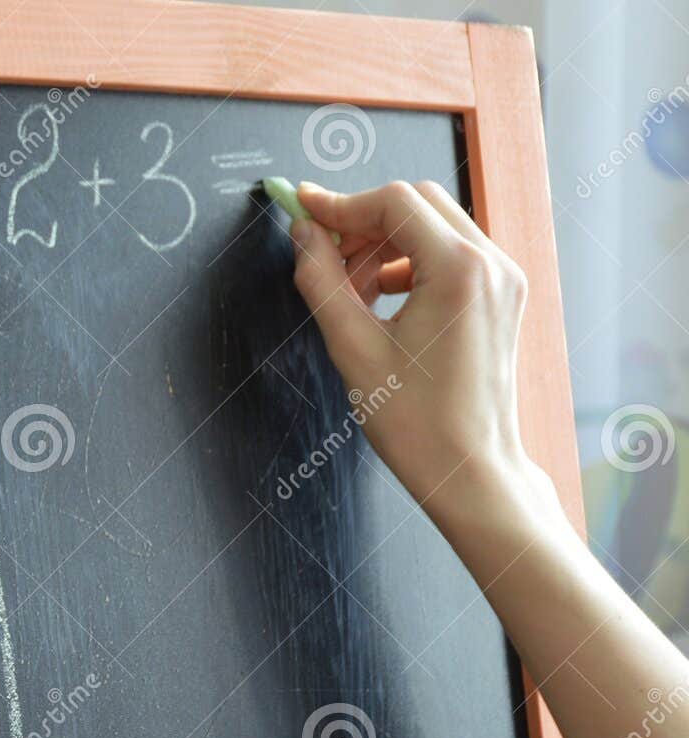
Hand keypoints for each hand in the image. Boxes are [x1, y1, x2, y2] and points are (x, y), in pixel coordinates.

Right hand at [288, 179, 556, 535]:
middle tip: (320, 254)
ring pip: (432, 227)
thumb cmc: (418, 424)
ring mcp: (502, 279)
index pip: (393, 203)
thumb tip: (304, 235)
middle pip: (416, 205)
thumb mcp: (353, 349)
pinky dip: (408, 264)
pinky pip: (450, 255)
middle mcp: (491, 264)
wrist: (470, 470)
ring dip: (383, 245)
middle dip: (362, 223)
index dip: (339, 204)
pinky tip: (380, 301)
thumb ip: (322, 281)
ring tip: (348, 290)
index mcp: (460, 271)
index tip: (301, 211)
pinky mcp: (499, 297)